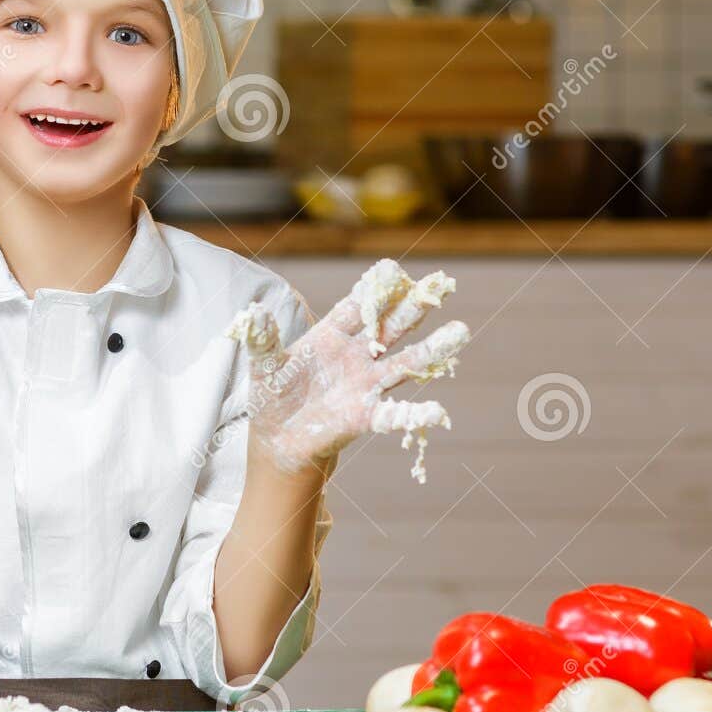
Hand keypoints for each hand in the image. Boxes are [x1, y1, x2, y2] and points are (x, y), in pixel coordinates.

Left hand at [226, 259, 470, 481]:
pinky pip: (393, 414)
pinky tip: (436, 411)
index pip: (356, 307)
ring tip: (460, 332)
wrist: (277, 440)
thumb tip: (251, 314)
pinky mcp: (364, 417)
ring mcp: (365, 386)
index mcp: (331, 336)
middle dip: (412, 308)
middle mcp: (356, 357)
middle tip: (439, 286)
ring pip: (404, 364)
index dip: (373, 290)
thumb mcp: (263, 366)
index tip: (393, 271)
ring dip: (431, 350)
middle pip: (388, 327)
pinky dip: (413, 414)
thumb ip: (261, 340)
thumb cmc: (273, 396)